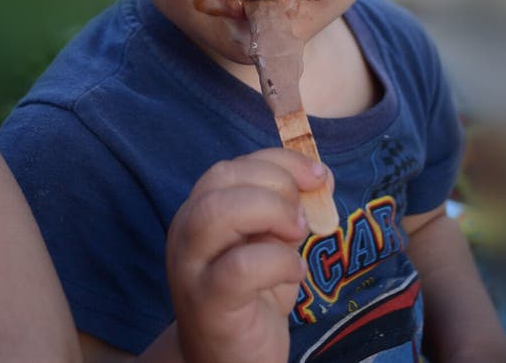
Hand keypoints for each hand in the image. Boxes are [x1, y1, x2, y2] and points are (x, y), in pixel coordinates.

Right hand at [166, 148, 332, 362]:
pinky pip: (240, 267)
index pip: (234, 164)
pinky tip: (295, 272)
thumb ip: (289, 206)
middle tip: (303, 217)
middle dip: (276, 184)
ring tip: (297, 235)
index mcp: (200, 207)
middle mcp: (186, 230)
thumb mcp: (273, 239)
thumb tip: (320, 175)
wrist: (231, 358)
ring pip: (217, 212)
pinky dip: (278, 261)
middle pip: (221, 177)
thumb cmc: (254, 293)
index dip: (281, 161)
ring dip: (271, 212)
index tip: (318, 176)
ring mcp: (190, 267)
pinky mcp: (207, 303)